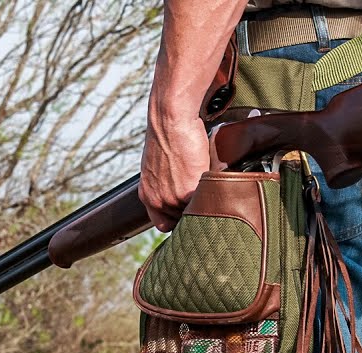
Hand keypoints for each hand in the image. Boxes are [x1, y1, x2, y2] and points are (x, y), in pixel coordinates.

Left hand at [138, 113, 210, 232]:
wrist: (170, 119)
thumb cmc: (167, 135)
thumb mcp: (158, 166)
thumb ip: (166, 184)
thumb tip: (184, 191)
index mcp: (147, 194)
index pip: (163, 224)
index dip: (176, 220)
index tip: (186, 214)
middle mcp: (157, 200)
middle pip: (181, 221)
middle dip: (192, 211)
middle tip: (201, 198)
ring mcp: (173, 198)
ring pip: (196, 213)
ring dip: (204, 203)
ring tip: (208, 187)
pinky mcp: (189, 191)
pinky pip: (206, 203)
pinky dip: (213, 196)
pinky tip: (214, 183)